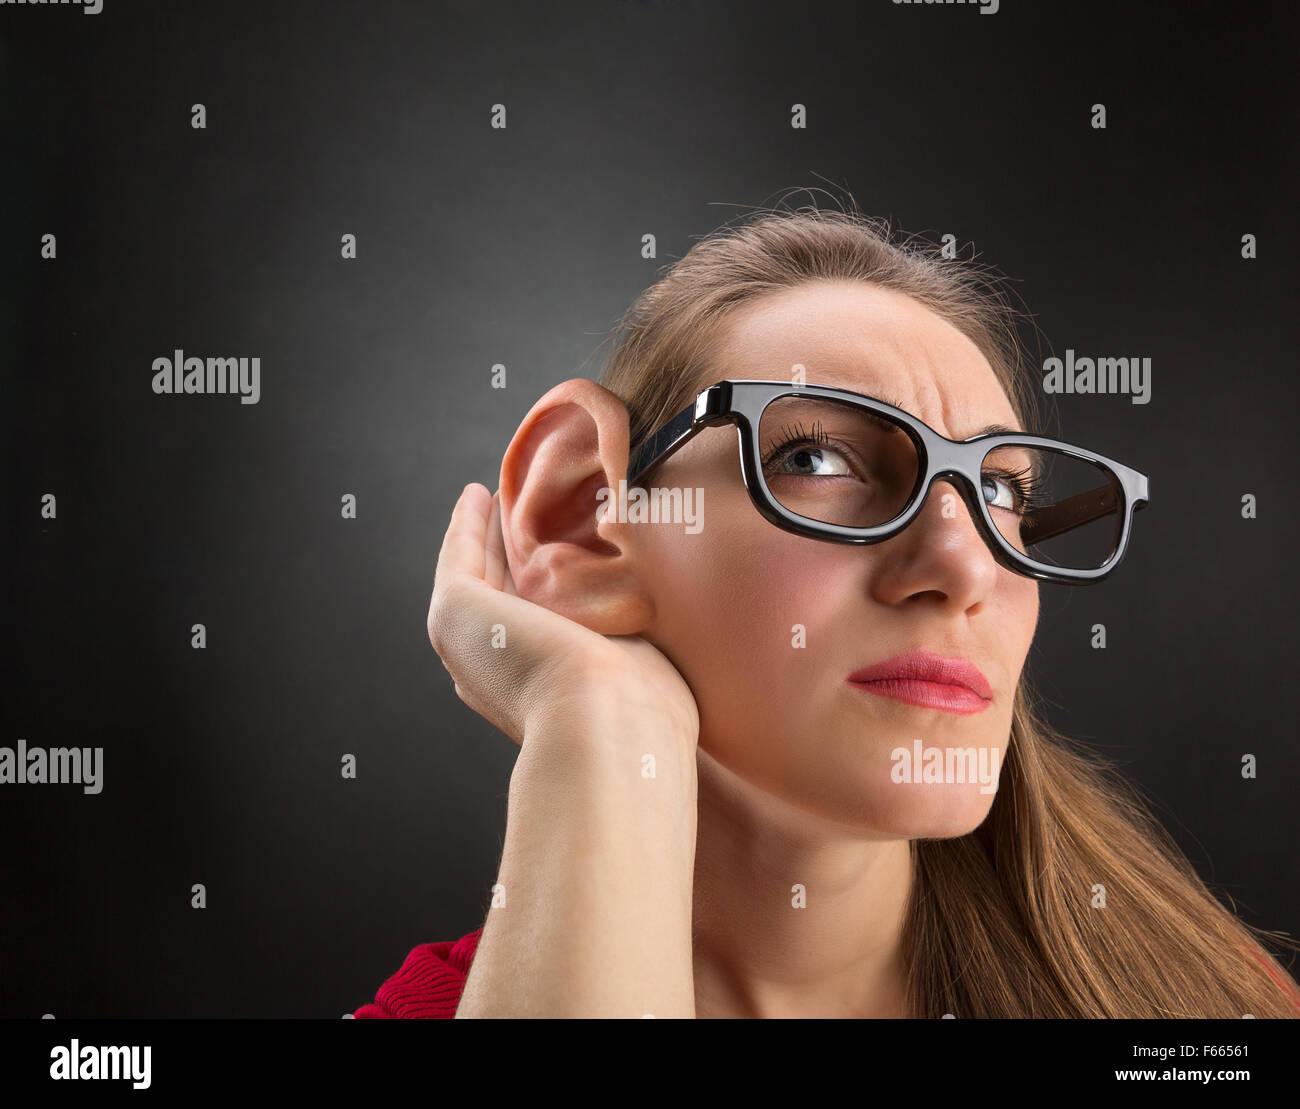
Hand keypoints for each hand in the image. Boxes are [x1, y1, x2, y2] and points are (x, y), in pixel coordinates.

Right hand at [427, 482, 700, 750]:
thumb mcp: (642, 659)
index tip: (561, 546)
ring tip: (499, 492)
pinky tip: (480, 493)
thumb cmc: (644, 707)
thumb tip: (661, 598)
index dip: (542, 584)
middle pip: (499, 597)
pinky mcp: (457, 613)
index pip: (535, 624)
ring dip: (482, 534)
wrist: (610, 725)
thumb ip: (638, 633)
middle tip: (524, 508)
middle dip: (509, 555)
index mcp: (538, 689)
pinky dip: (466, 525)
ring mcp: (472, 643)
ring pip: (473, 576)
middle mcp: (497, 670)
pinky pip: (458, 558)